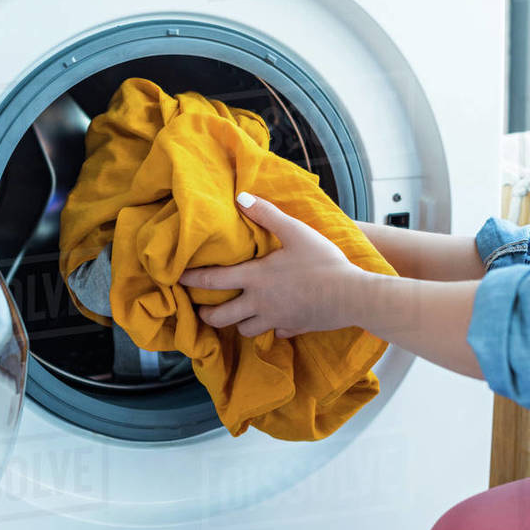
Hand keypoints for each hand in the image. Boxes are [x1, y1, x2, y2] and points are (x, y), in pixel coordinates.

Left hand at [178, 192, 366, 338]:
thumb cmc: (322, 262)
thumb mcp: (295, 231)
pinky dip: (271, 327)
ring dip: (237, 323)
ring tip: (236, 315)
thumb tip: (241, 197)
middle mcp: (259, 304)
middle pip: (222, 317)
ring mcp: (276, 319)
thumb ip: (267, 214)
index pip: (213, 280)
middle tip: (201, 308)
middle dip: (207, 314)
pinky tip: (274, 321)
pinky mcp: (294, 328)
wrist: (352, 296)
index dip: (192, 279)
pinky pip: (275, 332)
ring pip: (246, 330)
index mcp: (255, 279)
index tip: (177, 279)